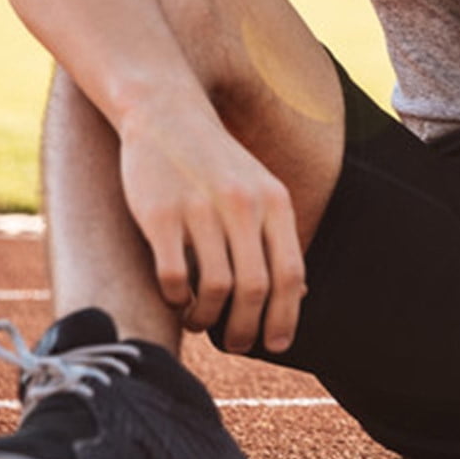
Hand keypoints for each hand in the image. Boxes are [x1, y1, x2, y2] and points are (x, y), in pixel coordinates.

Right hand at [118, 100, 303, 354]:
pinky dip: (177, 298)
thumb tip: (298, 295)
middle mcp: (243, 205)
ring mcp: (201, 209)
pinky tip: (176, 297)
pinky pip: (174, 276)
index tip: (278, 344)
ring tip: (200, 320)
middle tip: (236, 345)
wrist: (167, 113)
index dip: (286, 316)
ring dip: (208, 317)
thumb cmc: (215, 162)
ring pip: (215, 289)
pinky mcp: (161, 214)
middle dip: (247, 329)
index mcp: (274, 202)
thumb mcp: (259, 189)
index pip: (290, 274)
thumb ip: (277, 236)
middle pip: (255, 289)